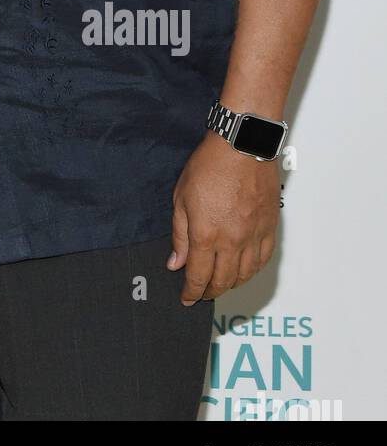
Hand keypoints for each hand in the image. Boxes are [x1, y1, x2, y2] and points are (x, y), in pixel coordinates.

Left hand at [169, 131, 279, 304]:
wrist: (241, 146)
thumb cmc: (209, 166)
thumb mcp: (181, 198)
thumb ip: (180, 235)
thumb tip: (175, 263)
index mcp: (206, 235)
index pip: (198, 276)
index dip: (191, 292)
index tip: (187, 298)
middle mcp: (232, 241)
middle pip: (223, 281)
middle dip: (210, 291)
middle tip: (202, 293)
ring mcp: (254, 236)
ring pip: (245, 275)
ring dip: (231, 285)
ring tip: (221, 284)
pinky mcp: (270, 228)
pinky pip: (263, 260)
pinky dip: (252, 271)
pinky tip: (244, 270)